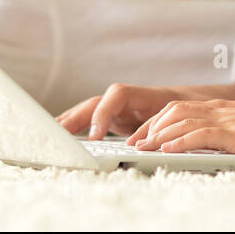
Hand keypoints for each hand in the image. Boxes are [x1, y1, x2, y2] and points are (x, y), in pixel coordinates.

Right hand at [56, 84, 198, 139]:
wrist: (188, 103)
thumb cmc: (186, 109)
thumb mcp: (181, 113)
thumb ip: (169, 122)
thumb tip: (159, 137)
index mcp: (142, 95)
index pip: (117, 96)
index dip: (104, 114)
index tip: (96, 135)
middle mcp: (124, 99)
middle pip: (94, 104)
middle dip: (74, 118)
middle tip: (55, 137)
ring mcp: (114, 108)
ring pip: (86, 111)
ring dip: (67, 123)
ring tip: (46, 136)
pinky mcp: (110, 119)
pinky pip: (88, 120)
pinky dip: (72, 127)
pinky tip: (57, 137)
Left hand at [130, 98, 234, 156]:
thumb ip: (228, 133)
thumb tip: (213, 146)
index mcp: (220, 109)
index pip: (179, 109)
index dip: (157, 121)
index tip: (142, 134)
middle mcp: (219, 110)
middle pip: (173, 111)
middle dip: (150, 126)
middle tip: (134, 142)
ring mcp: (226, 120)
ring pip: (182, 121)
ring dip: (158, 134)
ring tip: (142, 147)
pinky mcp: (234, 133)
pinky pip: (201, 135)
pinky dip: (180, 141)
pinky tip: (168, 149)